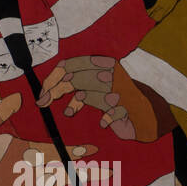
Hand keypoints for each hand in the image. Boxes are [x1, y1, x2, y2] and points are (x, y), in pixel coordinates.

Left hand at [37, 55, 159, 141]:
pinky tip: (102, 123)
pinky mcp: (128, 105)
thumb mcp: (92, 87)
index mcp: (101, 62)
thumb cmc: (113, 100)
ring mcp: (119, 88)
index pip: (69, 64)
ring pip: (86, 94)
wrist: (144, 115)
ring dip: (75, 105)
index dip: (52, 78)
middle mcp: (110, 72)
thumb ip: (73, 83)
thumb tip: (45, 93)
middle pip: (73, 78)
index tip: (42, 92)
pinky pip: (109, 112)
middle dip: (54, 91)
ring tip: (69, 112)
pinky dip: (105, 119)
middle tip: (43, 103)